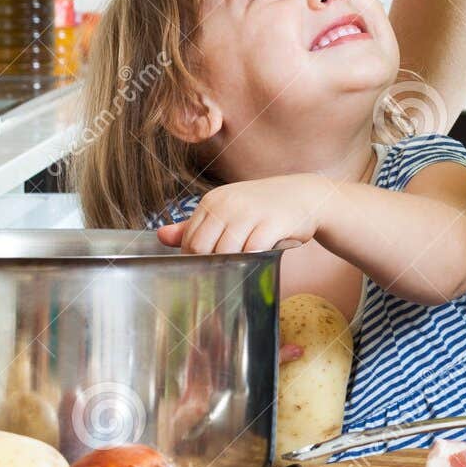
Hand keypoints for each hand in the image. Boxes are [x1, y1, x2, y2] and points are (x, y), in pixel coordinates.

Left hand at [155, 174, 331, 255]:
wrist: (305, 196)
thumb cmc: (261, 208)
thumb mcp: (226, 210)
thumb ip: (194, 225)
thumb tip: (161, 236)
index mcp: (212, 201)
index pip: (190, 241)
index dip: (196, 259)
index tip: (209, 267)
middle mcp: (228, 204)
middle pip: (203, 249)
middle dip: (212, 264)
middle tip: (226, 270)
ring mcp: (250, 212)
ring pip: (226, 252)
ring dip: (234, 263)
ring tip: (245, 262)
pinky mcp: (272, 223)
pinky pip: (253, 251)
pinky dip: (254, 259)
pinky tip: (261, 256)